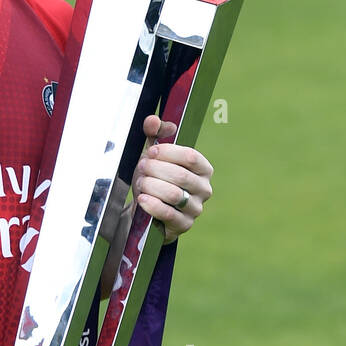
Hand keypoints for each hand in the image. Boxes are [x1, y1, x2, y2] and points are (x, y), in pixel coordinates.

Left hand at [132, 114, 213, 243]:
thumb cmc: (154, 178)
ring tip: (140, 183)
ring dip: (152, 186)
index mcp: (203, 169)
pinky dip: (152, 205)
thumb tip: (153, 120)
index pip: (191, 156)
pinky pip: (168, 214)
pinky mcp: (183, 225)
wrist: (145, 209)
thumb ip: (153, 134)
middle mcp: (204, 189)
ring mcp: (196, 209)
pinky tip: (142, 198)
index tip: (151, 151)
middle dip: (156, 170)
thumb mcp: (153, 156)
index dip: (168, 152)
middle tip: (141, 167)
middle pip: (180, 175)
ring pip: (174, 194)